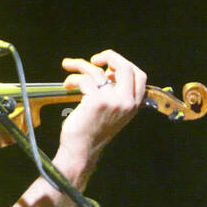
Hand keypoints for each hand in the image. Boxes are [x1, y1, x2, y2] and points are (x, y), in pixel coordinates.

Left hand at [57, 49, 146, 166]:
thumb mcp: (113, 111)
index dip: (123, 64)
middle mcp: (127, 102)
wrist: (82, 151)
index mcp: (134, 105)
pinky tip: (67, 85)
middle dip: (108, 56)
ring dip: (81, 65)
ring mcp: (113, 102)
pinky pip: (84, 79)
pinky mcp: (97, 102)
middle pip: (125, 67)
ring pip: (98, 71)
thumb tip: (107, 71)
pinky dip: (73, 78)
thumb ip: (116, 93)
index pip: (139, 75)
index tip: (108, 66)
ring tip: (69, 66)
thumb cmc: (93, 130)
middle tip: (94, 60)